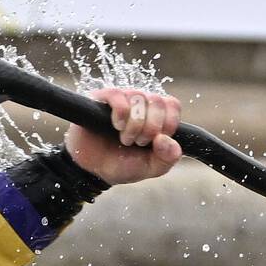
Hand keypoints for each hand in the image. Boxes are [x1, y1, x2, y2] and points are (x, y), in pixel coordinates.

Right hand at [65, 87, 181, 185]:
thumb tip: (167, 141)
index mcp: (156, 115)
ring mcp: (123, 98)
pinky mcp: (103, 97)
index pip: (172, 105)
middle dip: (150, 128)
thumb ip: (167, 158)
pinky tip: (116, 126)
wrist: (93, 170)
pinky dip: (121, 114)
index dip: (168, 124)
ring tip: (124, 139)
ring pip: (139, 98)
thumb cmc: (122, 165)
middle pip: (157, 101)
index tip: (156, 141)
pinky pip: (118, 96)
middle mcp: (141, 103)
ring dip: (134, 125)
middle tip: (138, 143)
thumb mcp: (150, 168)